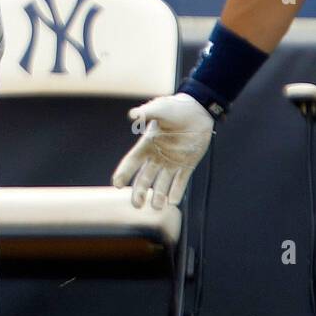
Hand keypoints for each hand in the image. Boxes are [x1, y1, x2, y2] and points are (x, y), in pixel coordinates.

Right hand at [114, 94, 213, 208]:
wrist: (198, 110)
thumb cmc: (176, 108)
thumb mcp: (161, 109)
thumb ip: (148, 113)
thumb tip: (133, 115)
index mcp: (147, 145)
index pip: (132, 162)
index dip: (123, 173)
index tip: (116, 185)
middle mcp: (157, 157)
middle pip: (144, 178)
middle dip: (139, 192)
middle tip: (137, 205)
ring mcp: (172, 162)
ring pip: (162, 184)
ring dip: (159, 196)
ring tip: (158, 206)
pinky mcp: (187, 165)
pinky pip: (180, 182)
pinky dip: (176, 192)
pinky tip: (173, 202)